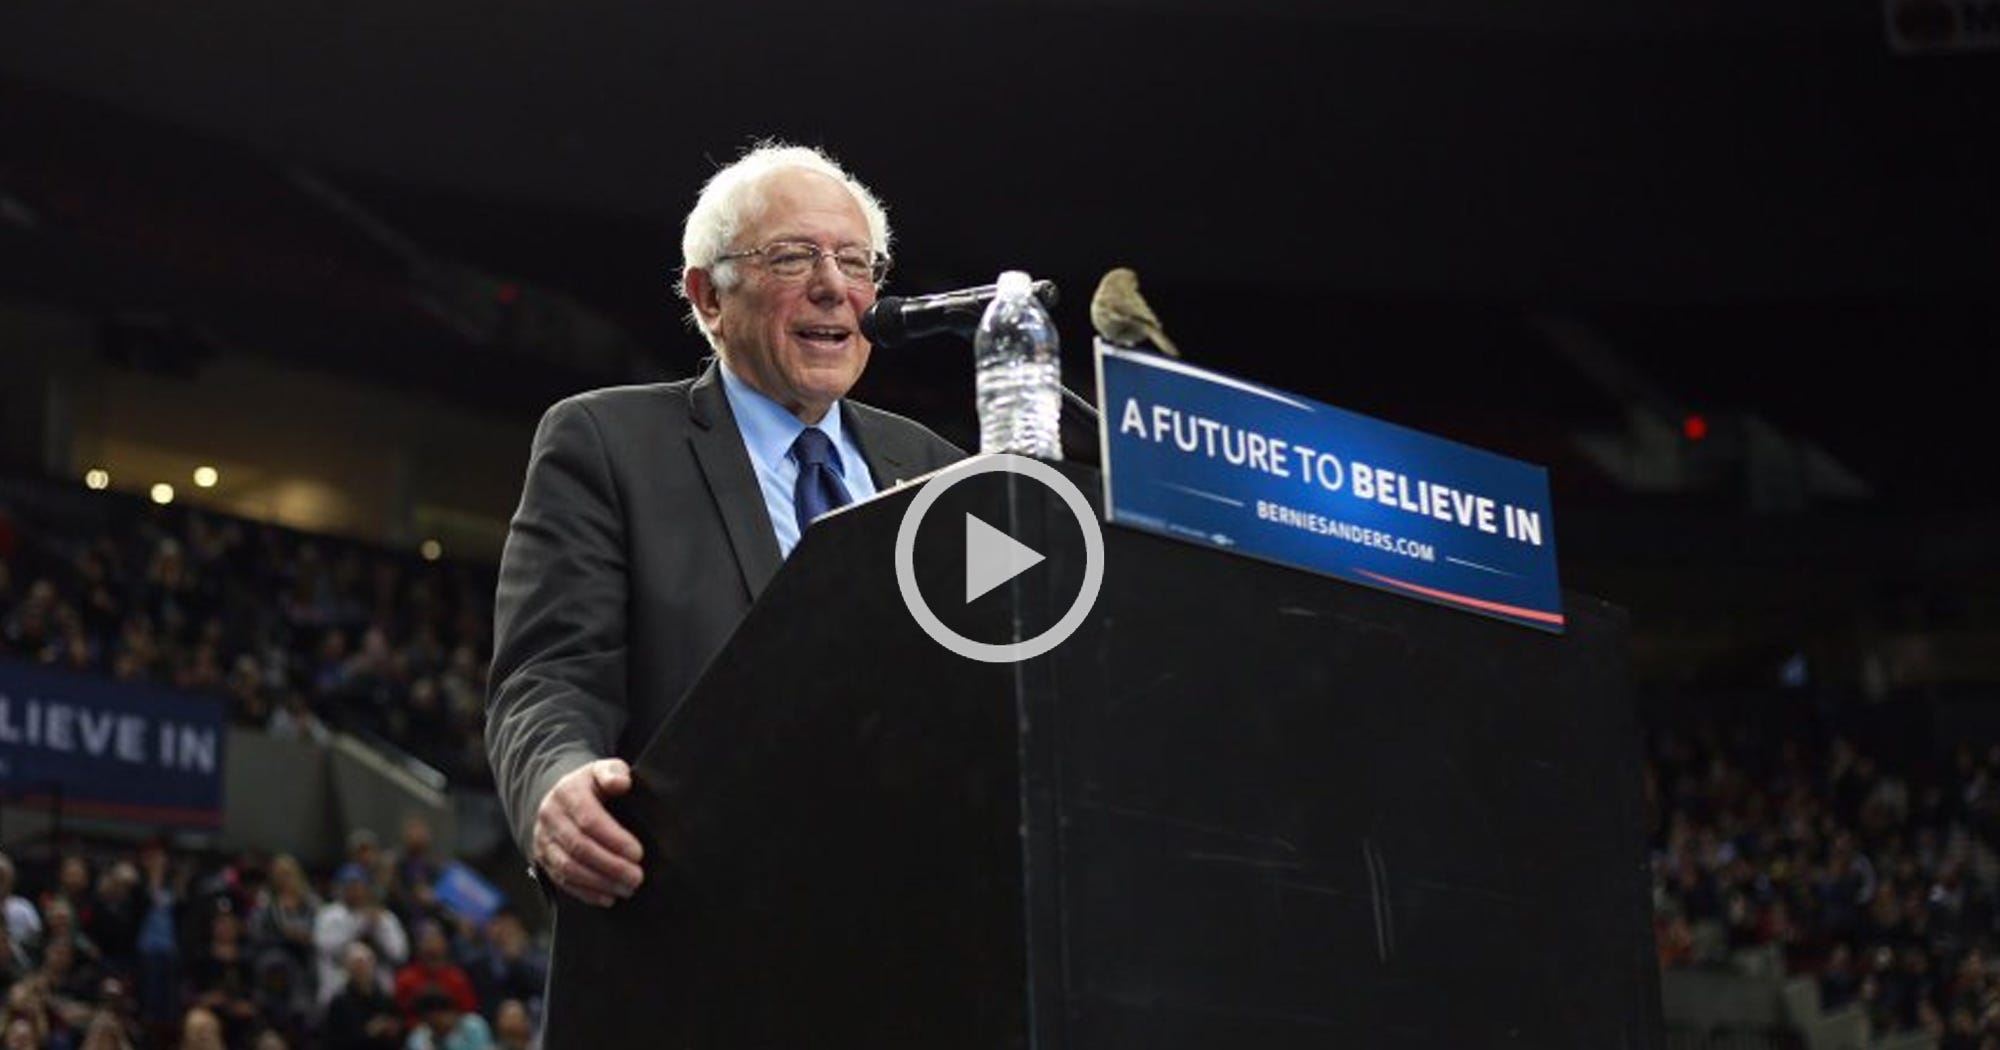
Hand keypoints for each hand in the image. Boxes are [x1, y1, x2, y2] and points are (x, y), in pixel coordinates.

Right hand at [534, 758, 644, 906]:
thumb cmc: (589, 786)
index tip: (638, 853)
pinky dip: (585, 893)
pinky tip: (608, 898)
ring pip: (568, 868)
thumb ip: (613, 772)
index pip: (589, 820)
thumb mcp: (601, 770)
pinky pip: (562, 881)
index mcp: (567, 793)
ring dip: (599, 882)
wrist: (555, 796)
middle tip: (637, 877)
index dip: (614, 839)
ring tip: (626, 889)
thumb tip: (622, 783)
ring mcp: (544, 841)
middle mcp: (551, 818)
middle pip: (579, 847)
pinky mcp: (543, 860)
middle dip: (610, 866)